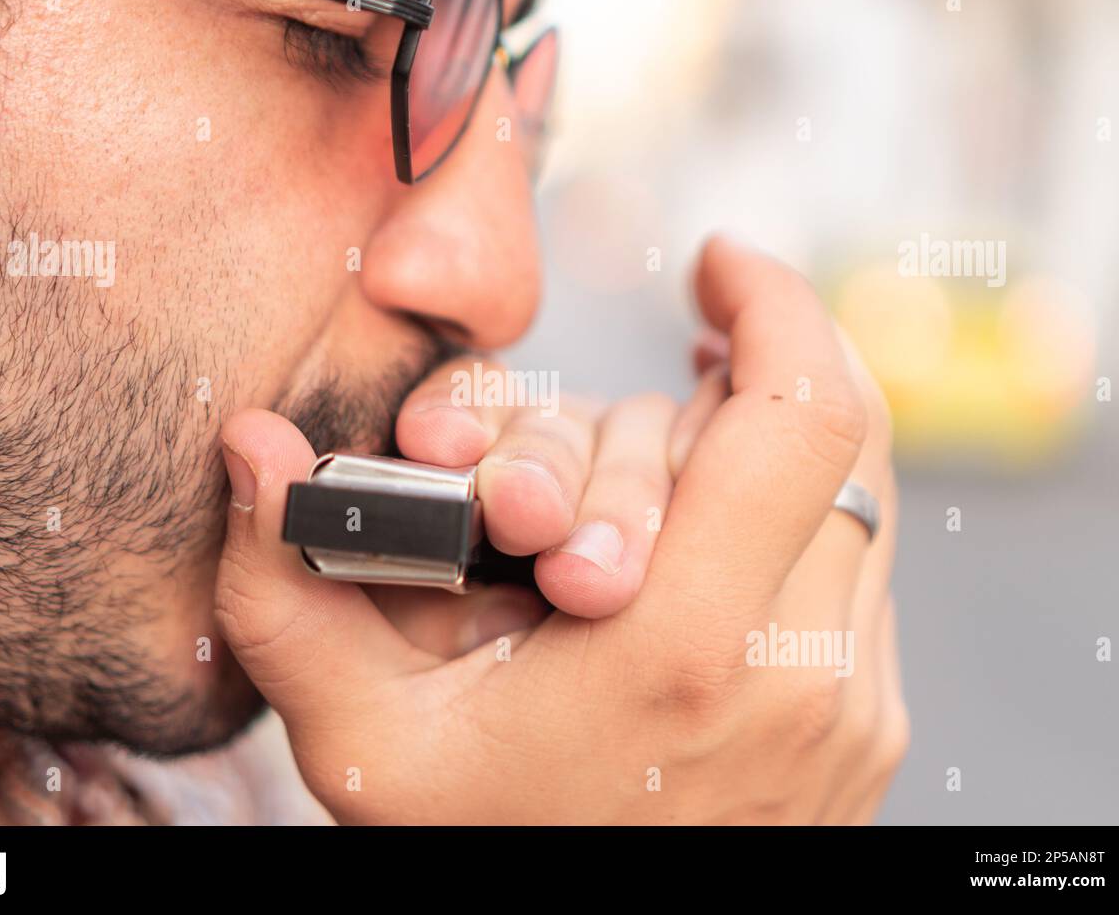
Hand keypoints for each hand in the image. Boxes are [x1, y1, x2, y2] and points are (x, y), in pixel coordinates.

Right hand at [214, 236, 905, 822]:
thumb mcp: (357, 742)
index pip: (803, 411)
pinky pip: (852, 572)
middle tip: (653, 391)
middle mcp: (801, 669)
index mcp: (684, 649)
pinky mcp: (864, 732)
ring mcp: (850, 706)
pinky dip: (786, 529)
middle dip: (730, 386)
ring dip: (759, 458)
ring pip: (849, 499)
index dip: (774, 302)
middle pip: (831, 436)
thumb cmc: (476, 859)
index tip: (716, 263)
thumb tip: (253, 446)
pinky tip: (695, 555)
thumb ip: (290, 586)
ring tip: (658, 480)